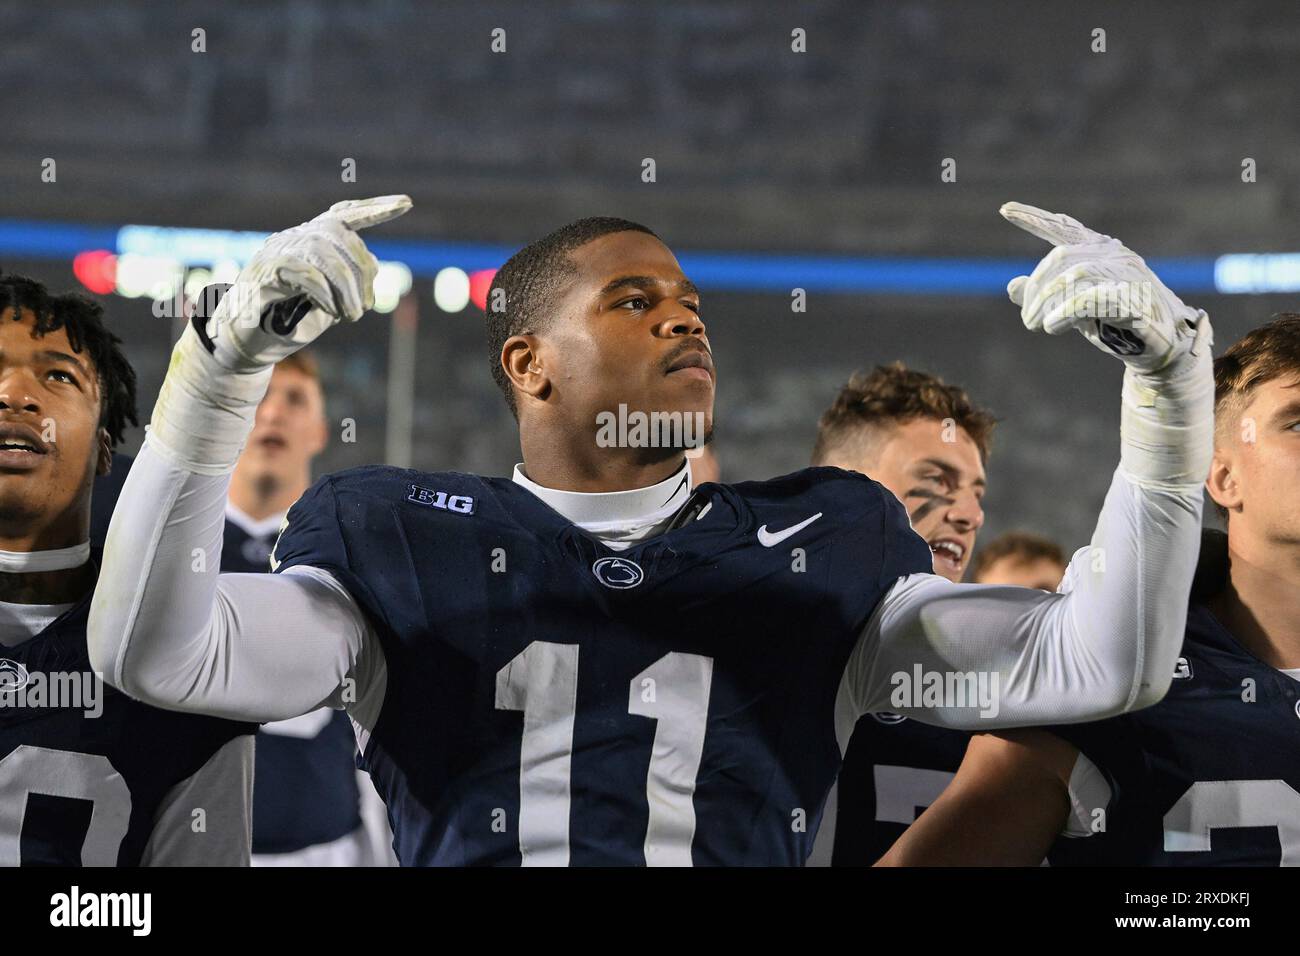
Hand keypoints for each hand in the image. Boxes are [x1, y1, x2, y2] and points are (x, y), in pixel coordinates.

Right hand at [197, 195, 411, 370]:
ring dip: (346, 289)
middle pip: (340, 235)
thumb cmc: (287, 322)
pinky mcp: (264, 270)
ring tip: (352, 316)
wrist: (246, 344)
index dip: (375, 208)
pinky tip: (331, 313)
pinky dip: (324, 294)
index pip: (344, 215)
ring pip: (323, 253)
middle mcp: (294, 238)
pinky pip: (303, 272)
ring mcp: (277, 250)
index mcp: (311, 242)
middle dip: (361, 272)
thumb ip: (351, 282)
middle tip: (364, 309)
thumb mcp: (331, 302)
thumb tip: (375, 264)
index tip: (407, 203)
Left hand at [1001, 202, 1209, 373]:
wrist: (1163, 347)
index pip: (1064, 228)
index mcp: (1101, 251)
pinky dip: (1065, 312)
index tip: (1005, 209)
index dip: (1035, 218)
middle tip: (1027, 320)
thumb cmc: (1118, 323)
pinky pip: (1092, 298)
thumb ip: (1045, 296)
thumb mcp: (1074, 308)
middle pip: (1062, 257)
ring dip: (1047, 303)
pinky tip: (1051, 326)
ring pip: (1075, 276)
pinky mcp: (1136, 299)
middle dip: (1036, 288)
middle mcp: (1115, 255)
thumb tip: (1011, 285)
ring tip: (1035, 325)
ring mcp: (1129, 274)